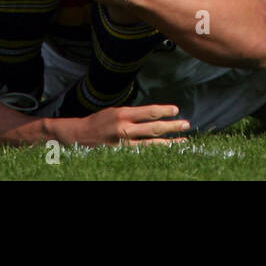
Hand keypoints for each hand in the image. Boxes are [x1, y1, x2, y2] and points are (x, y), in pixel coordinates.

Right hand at [67, 103, 189, 147]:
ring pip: (150, 144)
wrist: (78, 136)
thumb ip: (132, 114)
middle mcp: (123, 128)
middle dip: (172, 126)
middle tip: (186, 124)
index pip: (148, 111)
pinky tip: (165, 152)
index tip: (176, 110)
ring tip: (182, 141)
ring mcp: (122, 144)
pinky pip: (141, 154)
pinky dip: (154, 153)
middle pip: (153, 128)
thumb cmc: (99, 121)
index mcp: (123, 114)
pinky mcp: (119, 155)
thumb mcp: (115, 111)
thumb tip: (152, 115)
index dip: (164, 111)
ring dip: (168, 142)